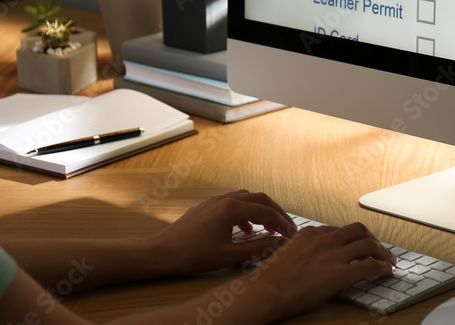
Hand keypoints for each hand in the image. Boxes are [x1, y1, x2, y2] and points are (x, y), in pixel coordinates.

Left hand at [148, 190, 297, 275]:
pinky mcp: (207, 207)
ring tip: (268, 229)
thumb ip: (258, 248)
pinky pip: (234, 203)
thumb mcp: (229, 255)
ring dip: (261, 211)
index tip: (292, 235)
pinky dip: (246, 213)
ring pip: (247, 198)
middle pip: (260, 199)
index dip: (283, 224)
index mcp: (231, 208)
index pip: (266, 212)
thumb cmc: (193, 255)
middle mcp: (225, 199)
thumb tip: (279, 244)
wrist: (162, 253)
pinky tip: (245, 230)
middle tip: (286, 228)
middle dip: (276, 213)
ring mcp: (215, 201)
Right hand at [245, 222, 397, 321]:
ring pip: (369, 244)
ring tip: (389, 260)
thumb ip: (299, 250)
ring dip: (383, 251)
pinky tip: (387, 272)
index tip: (355, 244)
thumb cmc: (268, 279)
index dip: (350, 238)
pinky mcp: (341, 274)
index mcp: (309, 233)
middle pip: (358, 229)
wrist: (265, 291)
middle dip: (371, 237)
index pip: (337, 230)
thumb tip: (307, 258)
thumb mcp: (284, 254)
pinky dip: (383, 267)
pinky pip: (370, 266)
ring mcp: (334, 255)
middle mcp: (325, 239)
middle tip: (378, 247)